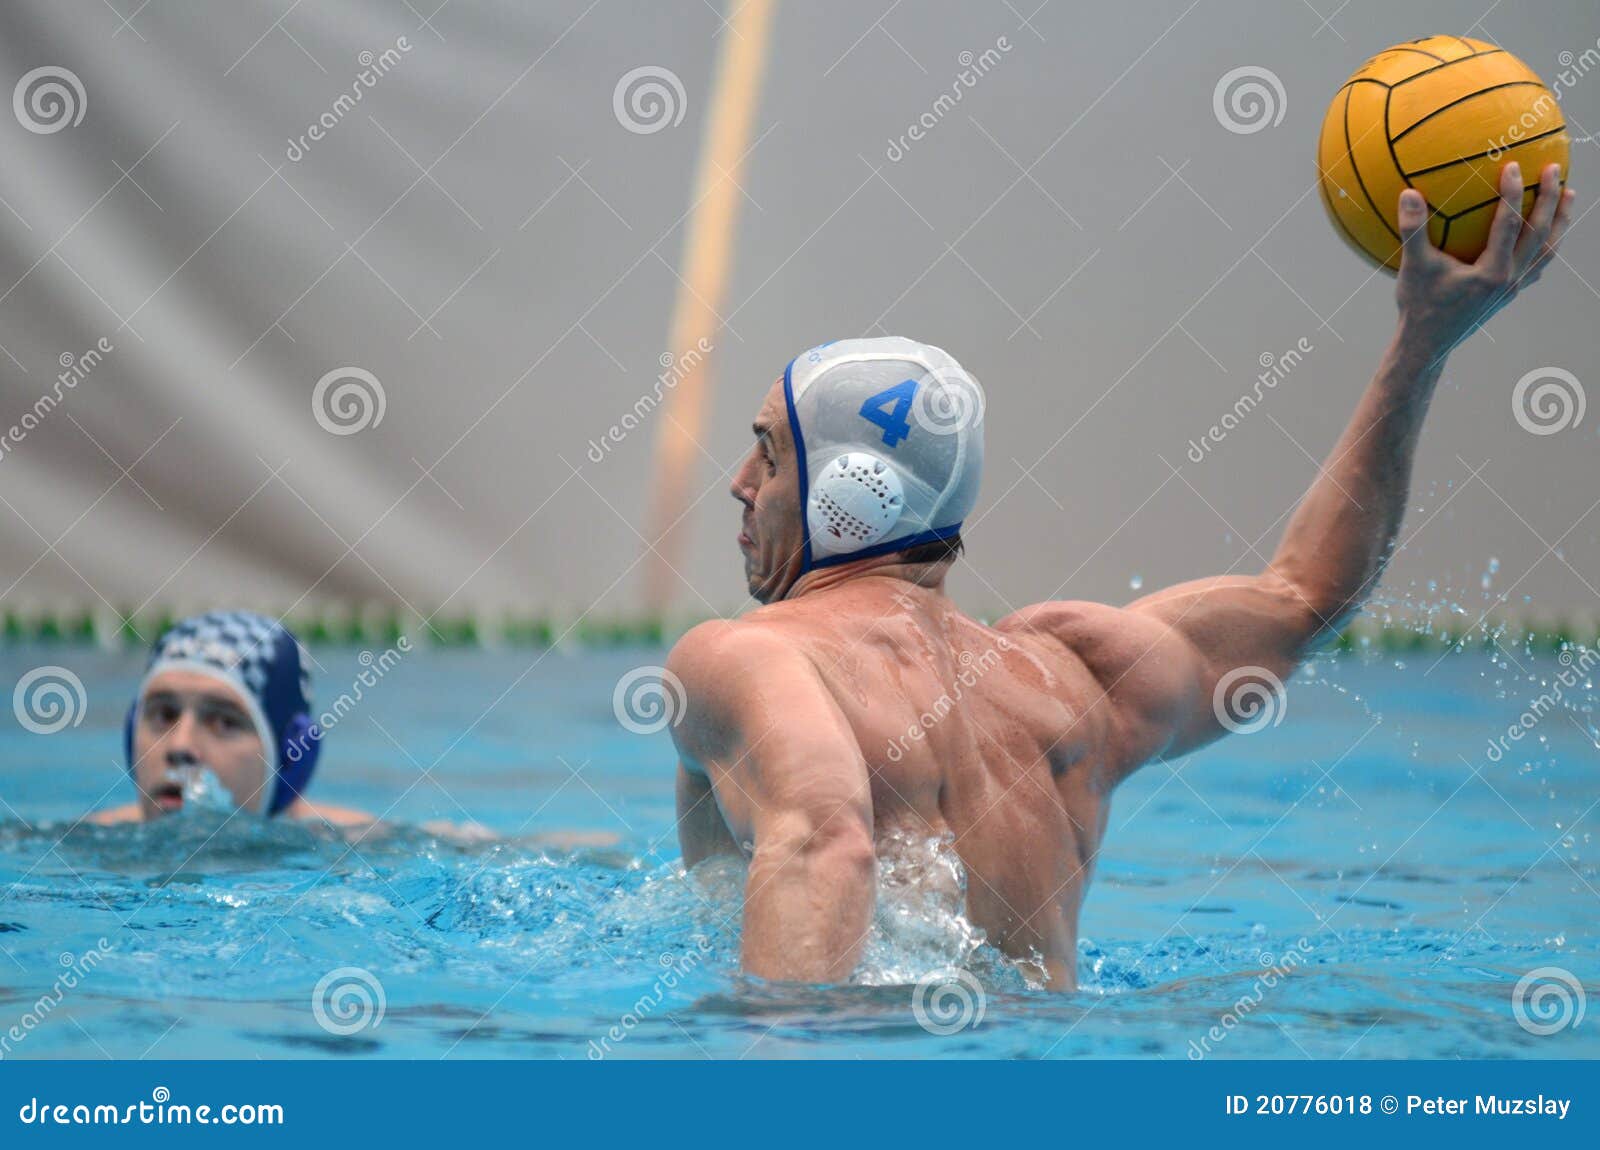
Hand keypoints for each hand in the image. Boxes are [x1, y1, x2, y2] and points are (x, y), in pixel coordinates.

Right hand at [1396, 161, 1573, 357]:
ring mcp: (1513, 288)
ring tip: (1566, 195)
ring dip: (1559, 220)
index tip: (1513, 165)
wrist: (1427, 345)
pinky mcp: (1509, 294)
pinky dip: (1545, 244)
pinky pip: (1537, 264)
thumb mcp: (1413, 267)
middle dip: (1549, 199)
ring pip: (1547, 250)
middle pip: (1540, 234)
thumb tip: (1409, 193)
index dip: (1513, 193)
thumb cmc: (1419, 306)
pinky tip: (1544, 233)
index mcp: (1492, 272)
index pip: (1510, 225)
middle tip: (1554, 169)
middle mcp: (1510, 279)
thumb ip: (1413, 230)